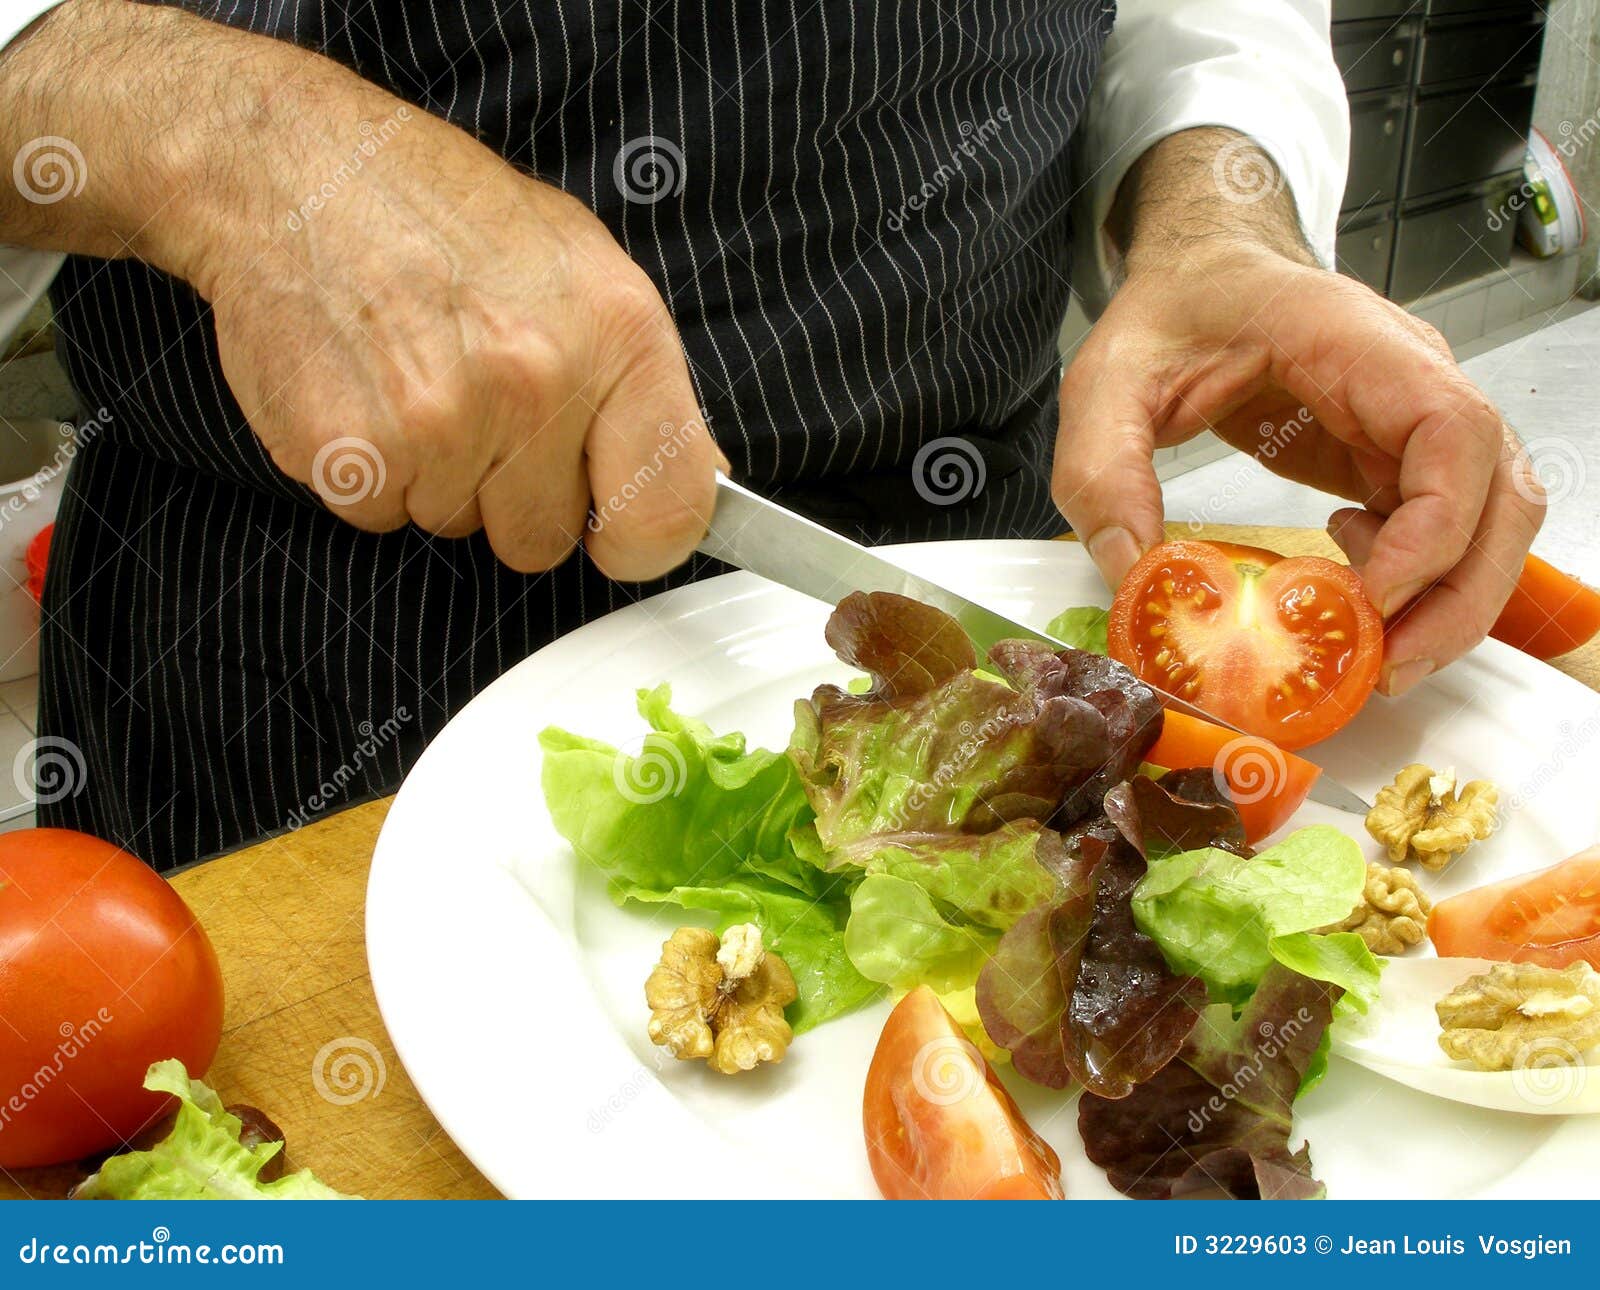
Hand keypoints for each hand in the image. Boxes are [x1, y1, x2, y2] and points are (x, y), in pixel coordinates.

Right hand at [0, 0, 717, 579]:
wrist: (293, 166)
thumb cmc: (442, 214)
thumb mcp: (583, 269)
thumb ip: (644, 387)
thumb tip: (700, 485)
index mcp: (615, 334)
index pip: (668, 512)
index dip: (641, 539)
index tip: (615, 532)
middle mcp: (535, 380)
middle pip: (544, 540)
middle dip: (512, 495)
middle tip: (477, 403)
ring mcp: (437, 421)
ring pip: (456, 524)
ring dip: (436, 475)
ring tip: (415, 375)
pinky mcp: (349, 452)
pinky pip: (380, 515)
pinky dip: (370, 473)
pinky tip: (365, 389)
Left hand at [1052, 129, 1544, 694]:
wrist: (1200, 275)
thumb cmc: (1170, 313)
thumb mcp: (1106, 382)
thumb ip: (1104, 469)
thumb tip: (1133, 575)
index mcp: (1351, 341)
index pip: (1450, 429)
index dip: (1436, 525)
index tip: (1374, 597)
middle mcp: (1410, 377)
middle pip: (1499, 489)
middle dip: (1460, 593)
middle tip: (1386, 668)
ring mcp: (1413, 418)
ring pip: (1489, 515)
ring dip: (1452, 598)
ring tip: (1376, 654)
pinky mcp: (1396, 455)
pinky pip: (1445, 525)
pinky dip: (1419, 579)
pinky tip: (1350, 586)